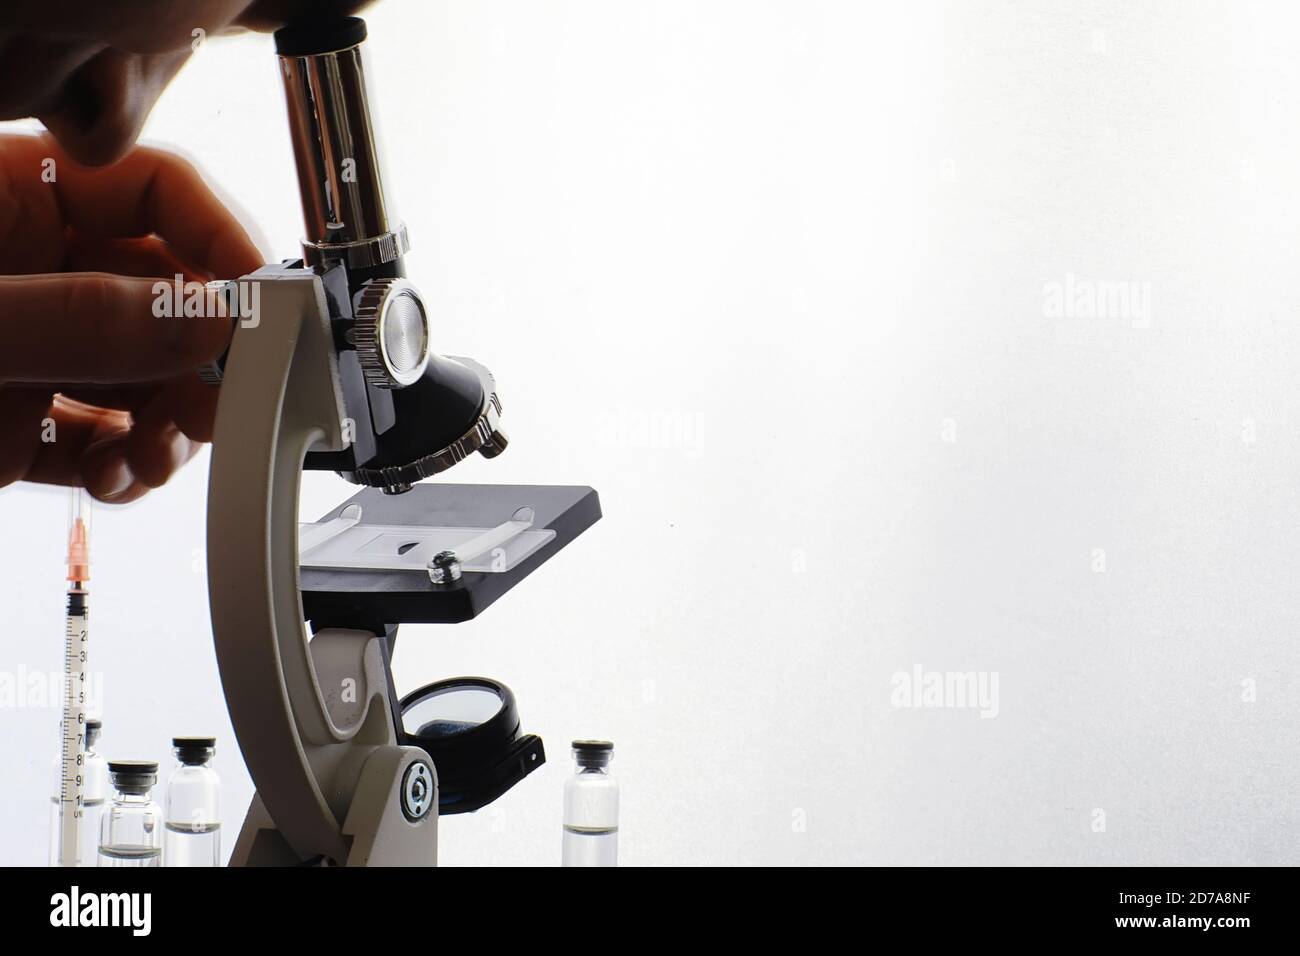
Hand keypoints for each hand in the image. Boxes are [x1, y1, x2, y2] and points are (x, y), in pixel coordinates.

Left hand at [0, 133, 262, 502]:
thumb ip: (80, 319)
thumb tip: (204, 323)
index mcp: (13, 200)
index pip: (154, 190)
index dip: (222, 238)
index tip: (267, 304)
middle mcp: (33, 271)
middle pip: (169, 297)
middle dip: (205, 362)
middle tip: (220, 405)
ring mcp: (31, 348)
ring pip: (146, 376)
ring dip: (171, 427)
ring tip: (156, 456)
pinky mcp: (15, 420)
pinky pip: (98, 439)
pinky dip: (122, 467)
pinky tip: (114, 477)